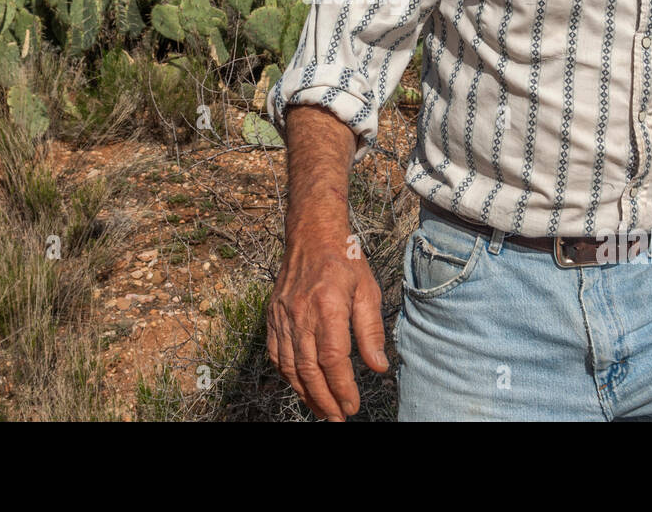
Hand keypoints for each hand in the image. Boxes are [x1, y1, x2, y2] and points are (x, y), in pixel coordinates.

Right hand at [266, 229, 388, 420]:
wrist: (311, 233)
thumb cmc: (344, 260)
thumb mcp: (368, 290)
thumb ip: (370, 330)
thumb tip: (378, 367)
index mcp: (327, 305)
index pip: (332, 358)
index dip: (342, 387)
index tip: (352, 406)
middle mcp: (300, 313)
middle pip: (308, 368)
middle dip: (324, 399)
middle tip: (338, 418)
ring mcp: (282, 315)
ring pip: (289, 365)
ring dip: (305, 393)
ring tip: (322, 411)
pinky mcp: (273, 315)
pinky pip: (275, 353)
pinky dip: (286, 375)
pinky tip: (300, 386)